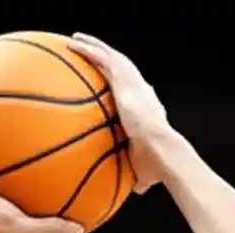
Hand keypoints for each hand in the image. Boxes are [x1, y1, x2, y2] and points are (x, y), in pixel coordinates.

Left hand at [68, 33, 175, 194]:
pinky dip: (89, 50)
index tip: (116, 84)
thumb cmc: (155, 164)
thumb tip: (134, 191)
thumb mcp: (142, 169)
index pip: (135, 93)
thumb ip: (136, 175)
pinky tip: (73, 44)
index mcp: (146, 109)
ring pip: (111, 57)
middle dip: (106, 59)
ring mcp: (133, 83)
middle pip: (121, 69)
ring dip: (94, 47)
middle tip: (92, 54)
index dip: (126, 86)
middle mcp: (141, 91)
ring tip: (77, 40)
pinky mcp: (125, 79)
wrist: (160, 150)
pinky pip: (102, 59)